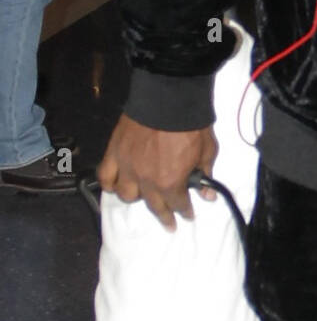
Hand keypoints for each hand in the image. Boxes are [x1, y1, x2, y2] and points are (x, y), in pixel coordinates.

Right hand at [97, 113, 217, 231]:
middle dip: (165, 215)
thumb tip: (208, 194)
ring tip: (143, 196)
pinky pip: (106, 177)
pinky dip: (110, 184)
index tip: (189, 215)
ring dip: (137, 197)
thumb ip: (205, 173)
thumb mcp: (207, 150)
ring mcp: (127, 168)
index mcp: (170, 181)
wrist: (169, 99)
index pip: (178, 204)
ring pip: (127, 195)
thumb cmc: (192, 124)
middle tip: (169, 222)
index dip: (185, 211)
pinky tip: (115, 186)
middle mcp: (146, 181)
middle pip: (154, 205)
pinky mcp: (114, 153)